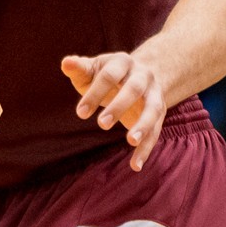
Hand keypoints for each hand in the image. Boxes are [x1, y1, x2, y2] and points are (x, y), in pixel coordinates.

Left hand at [62, 51, 165, 171]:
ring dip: (143, 125)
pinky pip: (156, 132)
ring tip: (130, 141)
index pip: (109, 75)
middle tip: (102, 124)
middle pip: (134, 89)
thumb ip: (79, 68)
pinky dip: (146, 149)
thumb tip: (65, 63)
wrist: (138, 75)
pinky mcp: (160, 113)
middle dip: (119, 106)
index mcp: (122, 61)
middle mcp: (143, 75)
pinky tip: (135, 165)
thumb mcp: (91, 70)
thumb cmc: (105, 74)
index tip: (80, 113)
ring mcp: (154, 94)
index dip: (95, 93)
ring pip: (152, 109)